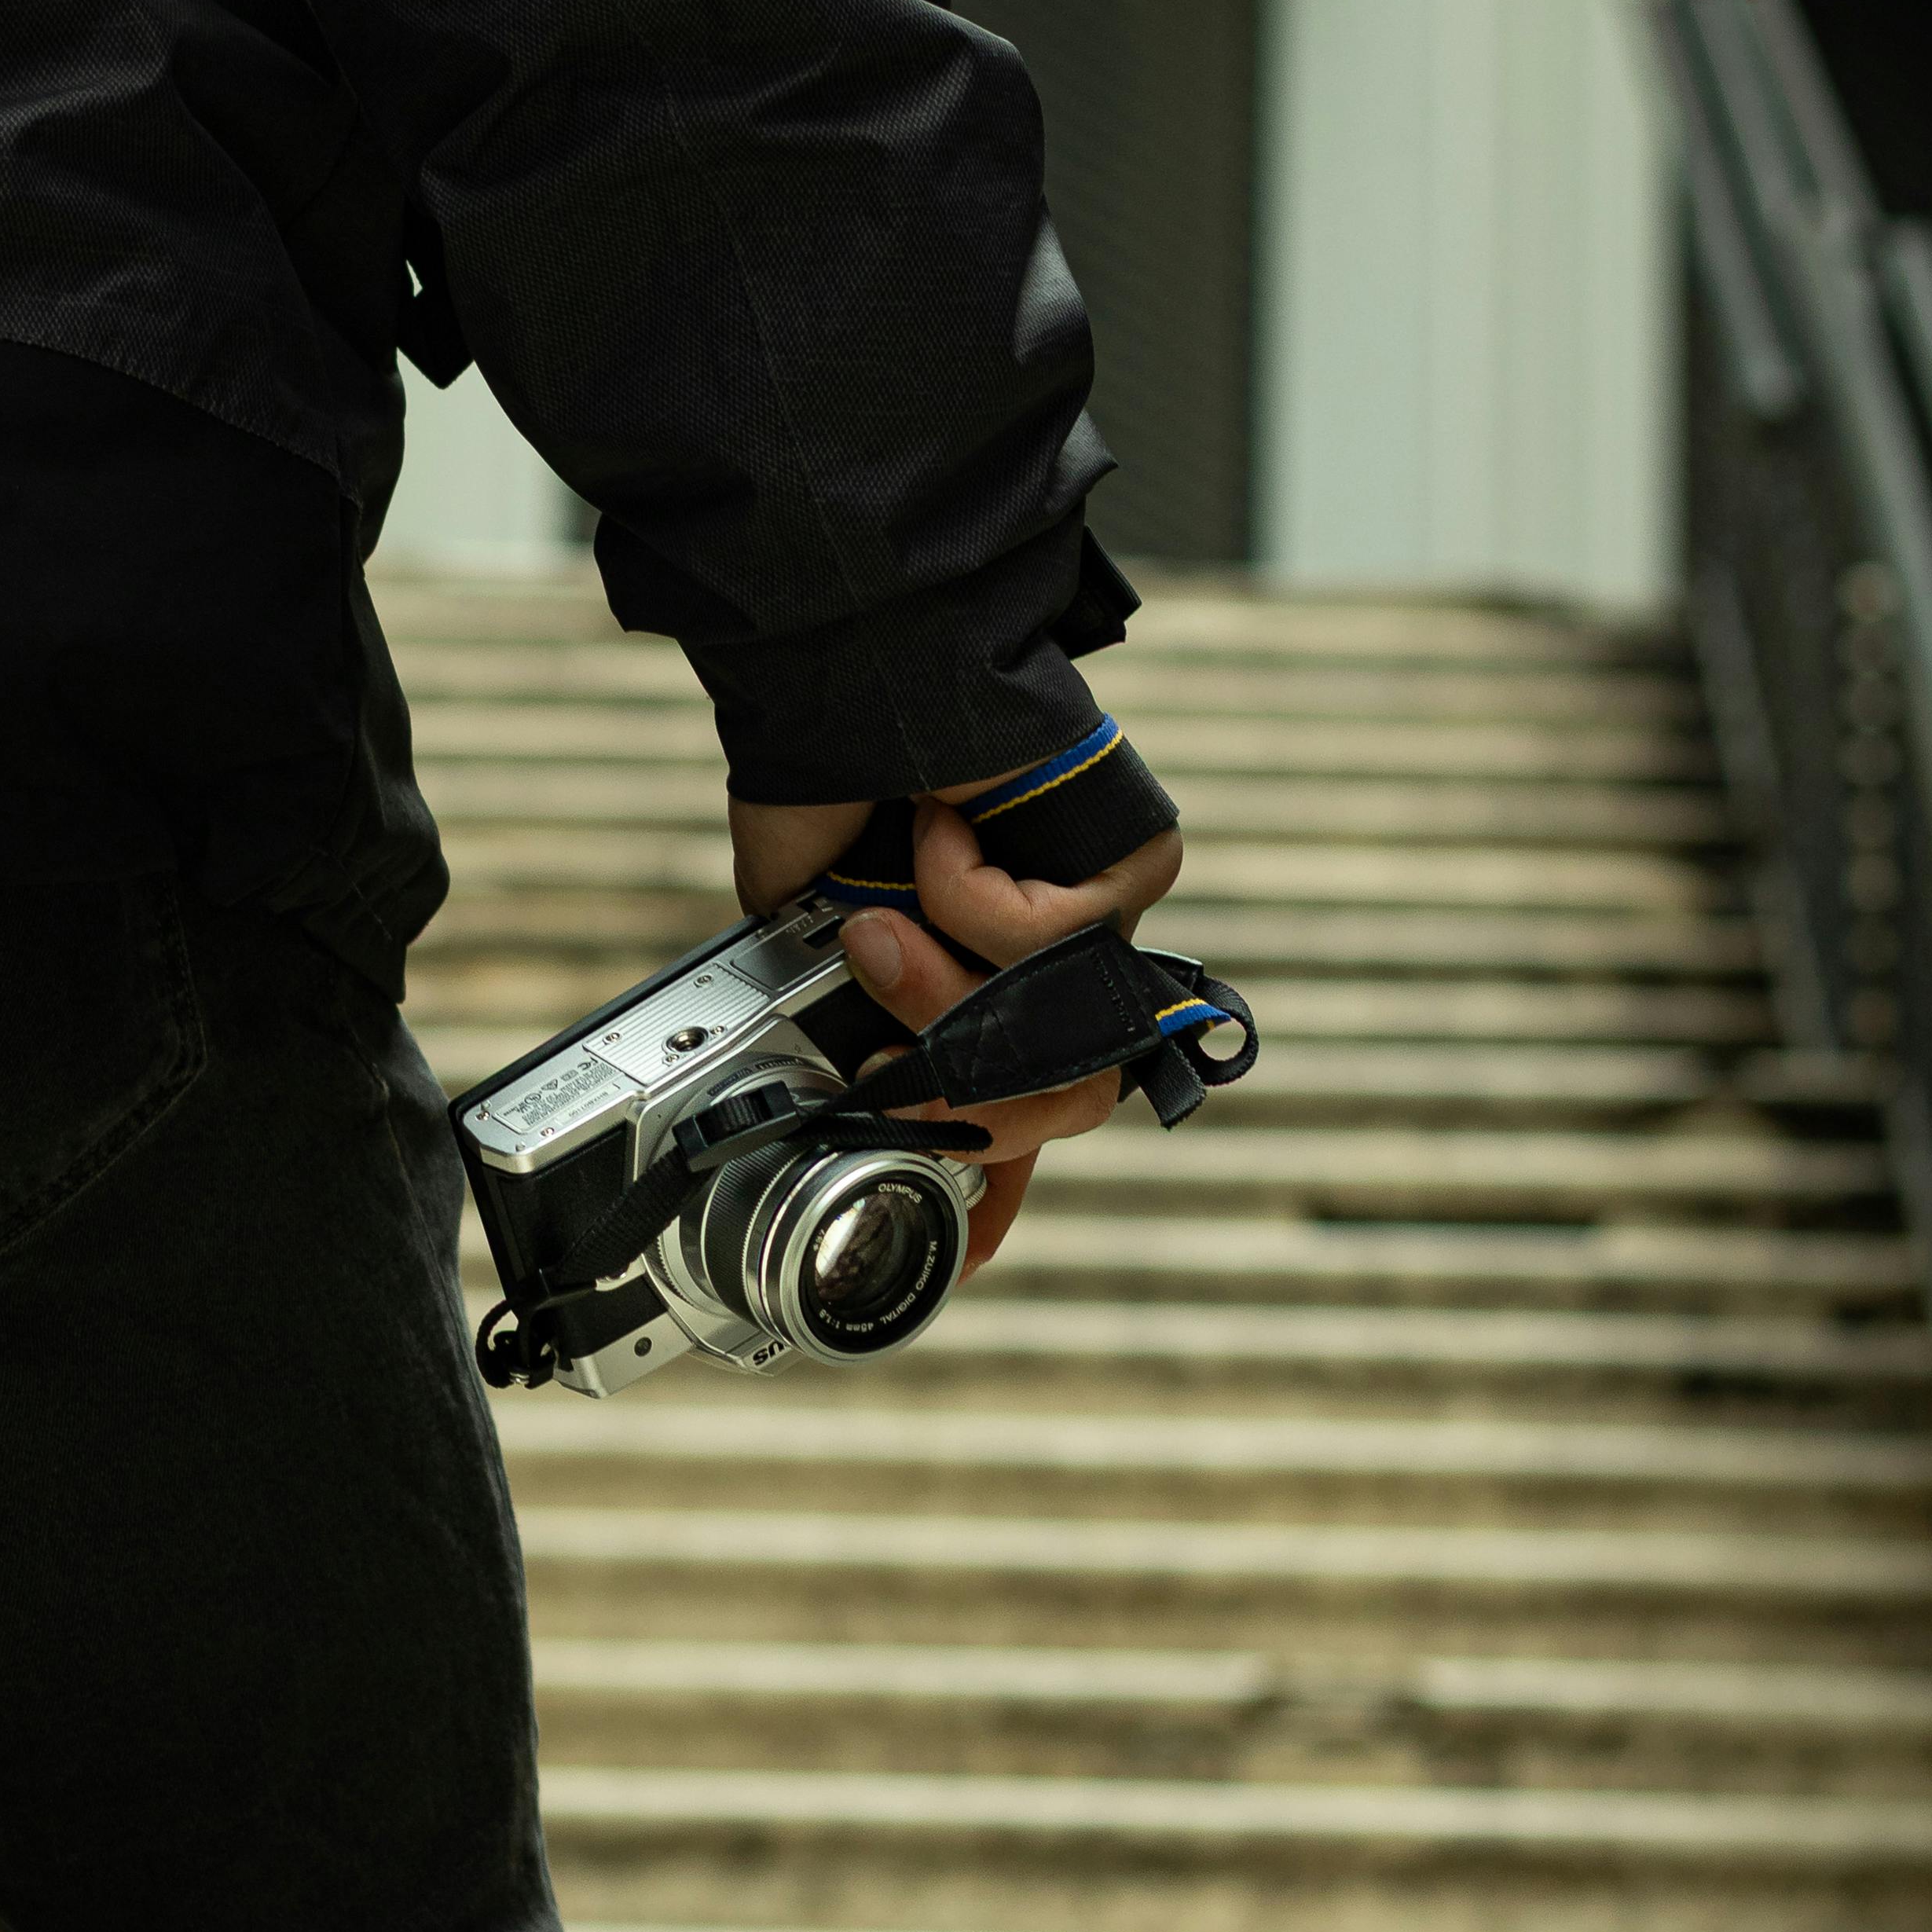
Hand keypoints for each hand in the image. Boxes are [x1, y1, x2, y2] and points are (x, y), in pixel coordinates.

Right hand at [727, 775, 1184, 1272]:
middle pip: (1067, 1102)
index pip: (1016, 1116)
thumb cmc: (830, 779)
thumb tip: (815, 1088)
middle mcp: (1054, 965)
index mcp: (985, 987)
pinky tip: (936, 820)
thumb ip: (823, 1012)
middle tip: (886, 1060)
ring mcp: (1100, 916)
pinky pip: (1054, 932)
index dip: (992, 1196)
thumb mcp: (800, 934)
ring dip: (944, 992)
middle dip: (964, 1094)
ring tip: (879, 923)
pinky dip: (967, 888)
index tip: (957, 1257)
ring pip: (1062, 1031)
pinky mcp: (1131, 858)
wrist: (852, 673)